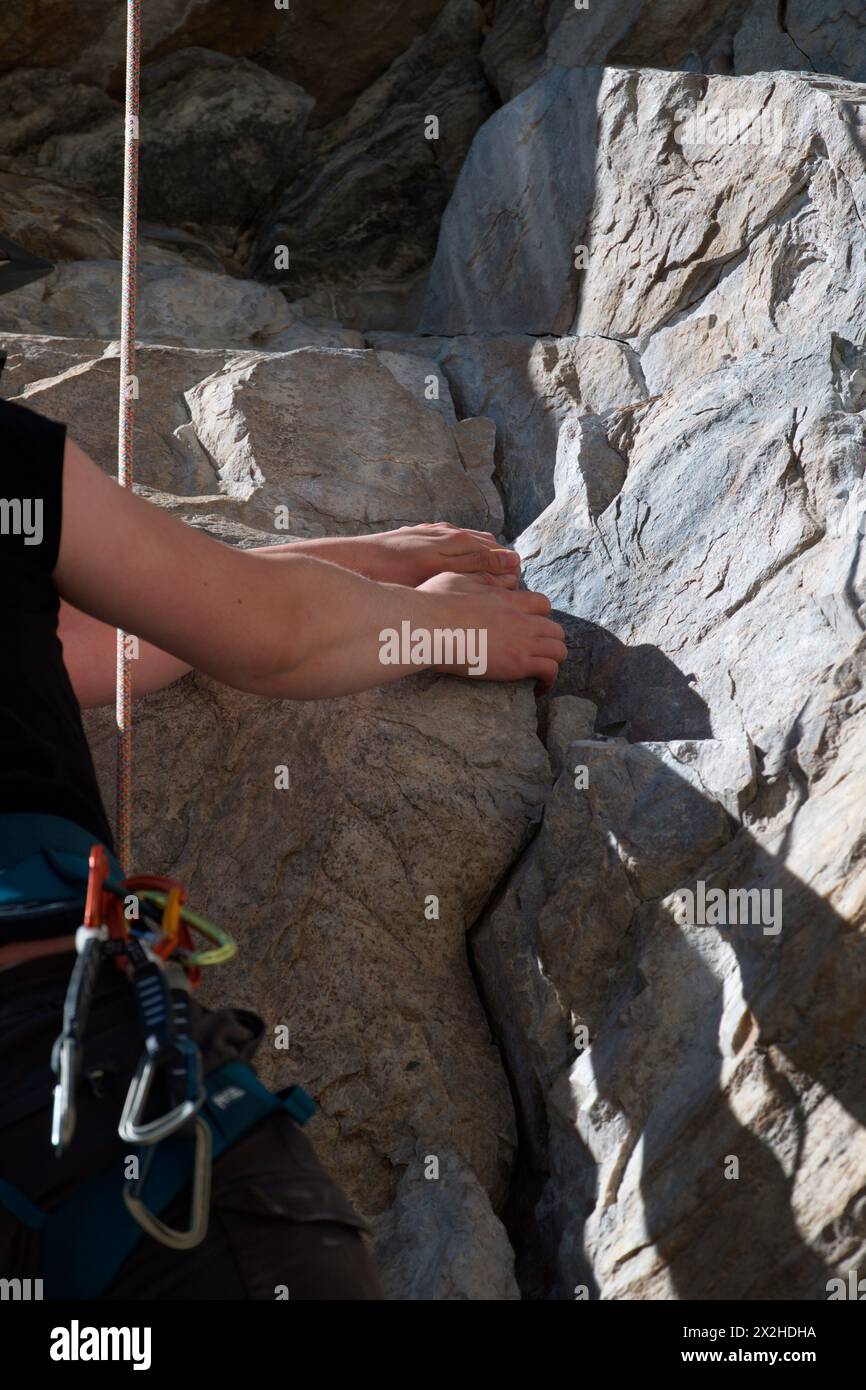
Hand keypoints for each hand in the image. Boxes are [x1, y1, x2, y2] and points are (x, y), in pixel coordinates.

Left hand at [362, 522, 520, 586]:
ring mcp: (433, 532)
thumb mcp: (441, 569)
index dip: (508, 571)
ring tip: (480, 583)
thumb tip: (510, 562)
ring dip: (478, 560)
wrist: (359, 559)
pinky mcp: (419, 536)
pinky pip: (448, 543)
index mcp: (457, 539)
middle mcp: (448, 531)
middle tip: (501, 589)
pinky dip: (458, 556)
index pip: (497, 551)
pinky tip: (452, 568)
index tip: (511, 591)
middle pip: (485, 545)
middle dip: (497, 565)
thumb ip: (475, 564)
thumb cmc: (397, 569)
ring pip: (467, 543)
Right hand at [418, 571, 566, 691]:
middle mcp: (520, 618)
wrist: (428, 626)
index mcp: (507, 599)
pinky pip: (550, 671)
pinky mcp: (517, 663)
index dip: (540, 618)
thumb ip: (484, 576)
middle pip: (556, 629)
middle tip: (536, 655)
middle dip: (550, 643)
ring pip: (559, 650)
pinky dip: (548, 680)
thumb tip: (501, 576)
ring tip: (540, 674)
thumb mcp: (461, 578)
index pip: (542, 604)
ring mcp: (522, 641)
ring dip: (553, 662)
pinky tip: (537, 688)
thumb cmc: (434, 603)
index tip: (530, 629)